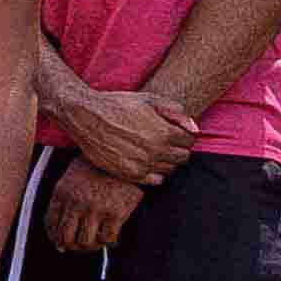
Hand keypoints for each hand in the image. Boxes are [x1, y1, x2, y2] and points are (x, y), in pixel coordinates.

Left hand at [44, 163, 146, 256]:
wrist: (122, 158)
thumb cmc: (96, 167)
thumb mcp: (71, 176)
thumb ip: (63, 199)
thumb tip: (59, 231)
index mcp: (62, 192)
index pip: (51, 223)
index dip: (54, 237)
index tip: (59, 243)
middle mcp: (76, 203)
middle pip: (66, 237)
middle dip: (70, 246)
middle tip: (77, 248)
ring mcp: (96, 209)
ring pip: (86, 242)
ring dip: (89, 247)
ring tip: (94, 243)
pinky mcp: (116, 213)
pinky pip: (108, 239)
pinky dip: (108, 243)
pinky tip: (109, 239)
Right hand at [59, 86, 200, 189]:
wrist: (84, 115)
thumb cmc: (118, 104)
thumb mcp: (150, 99)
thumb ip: (177, 113)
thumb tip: (195, 130)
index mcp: (164, 132)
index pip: (190, 141)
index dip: (183, 135)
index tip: (173, 131)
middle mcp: (156, 151)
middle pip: (183, 157)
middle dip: (177, 148)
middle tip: (163, 140)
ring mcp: (142, 164)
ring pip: (170, 169)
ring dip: (166, 160)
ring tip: (152, 149)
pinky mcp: (129, 173)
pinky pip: (156, 181)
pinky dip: (155, 173)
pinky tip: (145, 161)